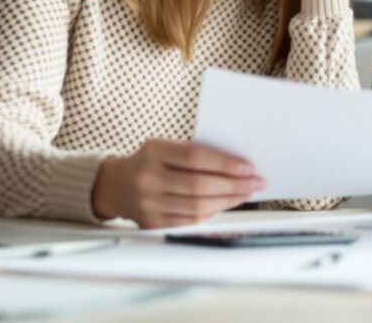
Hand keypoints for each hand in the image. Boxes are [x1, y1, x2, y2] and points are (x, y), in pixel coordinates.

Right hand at [92, 139, 263, 228]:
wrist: (116, 185)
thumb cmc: (150, 162)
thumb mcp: (165, 148)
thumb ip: (194, 154)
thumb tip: (236, 165)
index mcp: (153, 152)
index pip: (195, 158)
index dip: (225, 164)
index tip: (248, 167)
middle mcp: (147, 178)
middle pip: (199, 186)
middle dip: (233, 185)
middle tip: (255, 182)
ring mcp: (148, 204)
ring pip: (197, 207)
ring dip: (228, 201)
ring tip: (245, 194)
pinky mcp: (151, 223)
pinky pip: (189, 221)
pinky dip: (212, 213)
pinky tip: (225, 205)